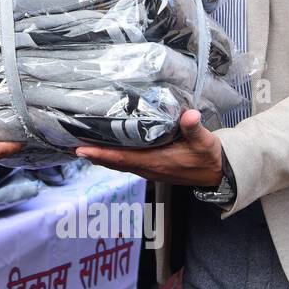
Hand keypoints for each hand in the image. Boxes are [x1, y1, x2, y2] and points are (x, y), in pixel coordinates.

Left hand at [75, 110, 222, 186]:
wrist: (218, 173)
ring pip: (118, 164)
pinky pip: (125, 163)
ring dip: (100, 156)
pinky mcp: (151, 168)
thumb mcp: (204, 141)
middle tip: (71, 145)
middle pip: (113, 162)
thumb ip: (194, 128)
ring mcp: (148, 170)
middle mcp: (148, 169)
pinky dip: (111, 157)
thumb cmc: (209, 157)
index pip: (122, 158)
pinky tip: (103, 149)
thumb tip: (190, 115)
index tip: (81, 149)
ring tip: (80, 146)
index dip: (101, 153)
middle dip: (92, 154)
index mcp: (156, 162)